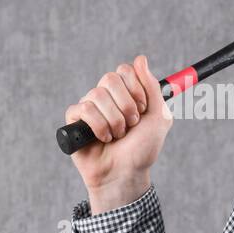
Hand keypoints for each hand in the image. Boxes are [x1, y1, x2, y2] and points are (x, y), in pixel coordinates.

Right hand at [65, 54, 173, 210]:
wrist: (126, 173)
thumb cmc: (143, 149)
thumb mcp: (158, 116)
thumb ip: (152, 86)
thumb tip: (140, 59)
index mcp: (125, 93)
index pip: (124, 71)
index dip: (136, 89)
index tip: (143, 108)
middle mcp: (106, 97)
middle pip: (110, 79)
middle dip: (126, 105)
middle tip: (131, 124)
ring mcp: (89, 108)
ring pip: (97, 95)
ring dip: (114, 120)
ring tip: (117, 136)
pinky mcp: (74, 121)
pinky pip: (83, 109)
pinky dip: (98, 126)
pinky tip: (103, 139)